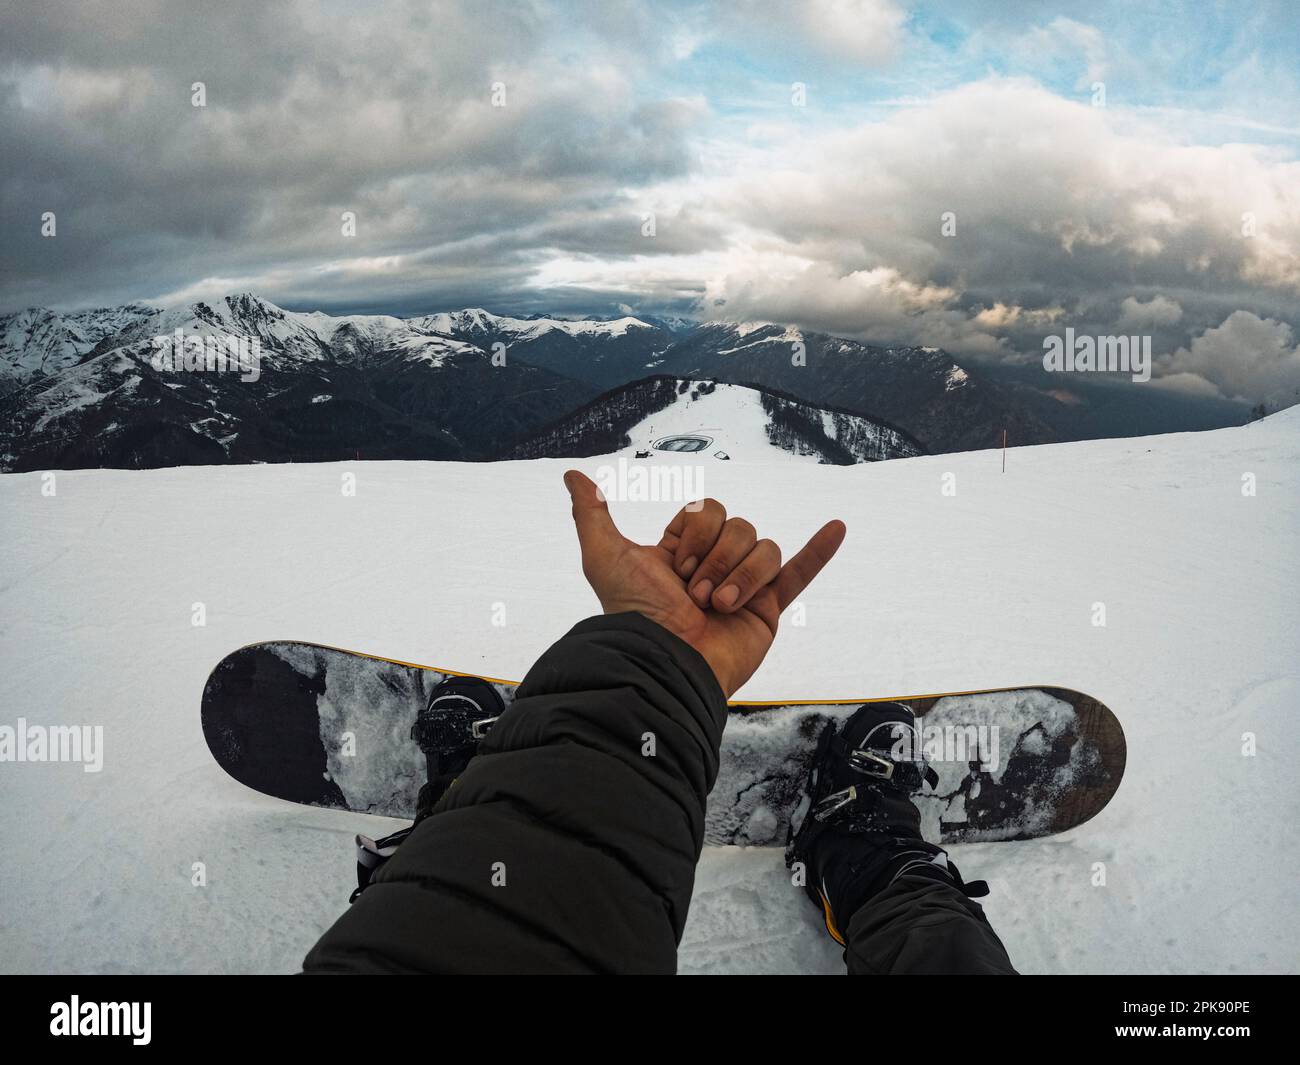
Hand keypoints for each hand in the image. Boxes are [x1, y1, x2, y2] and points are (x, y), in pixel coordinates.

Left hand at [563, 470, 845, 697]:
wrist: (667, 661)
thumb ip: (592, 514)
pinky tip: (837, 526)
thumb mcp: (605, 555)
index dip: (695, 533)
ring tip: (718, 606)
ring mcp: (744, 586)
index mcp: (682, 553)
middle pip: (739, 527)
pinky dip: (820, 550)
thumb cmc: (635, 613)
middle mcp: (715, 566)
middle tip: (696, 593)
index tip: (675, 566)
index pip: (707, 512)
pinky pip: (800, 572)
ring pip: (764, 548)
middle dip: (717, 557)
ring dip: (741, 574)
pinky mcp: (769, 609)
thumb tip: (572, 476)